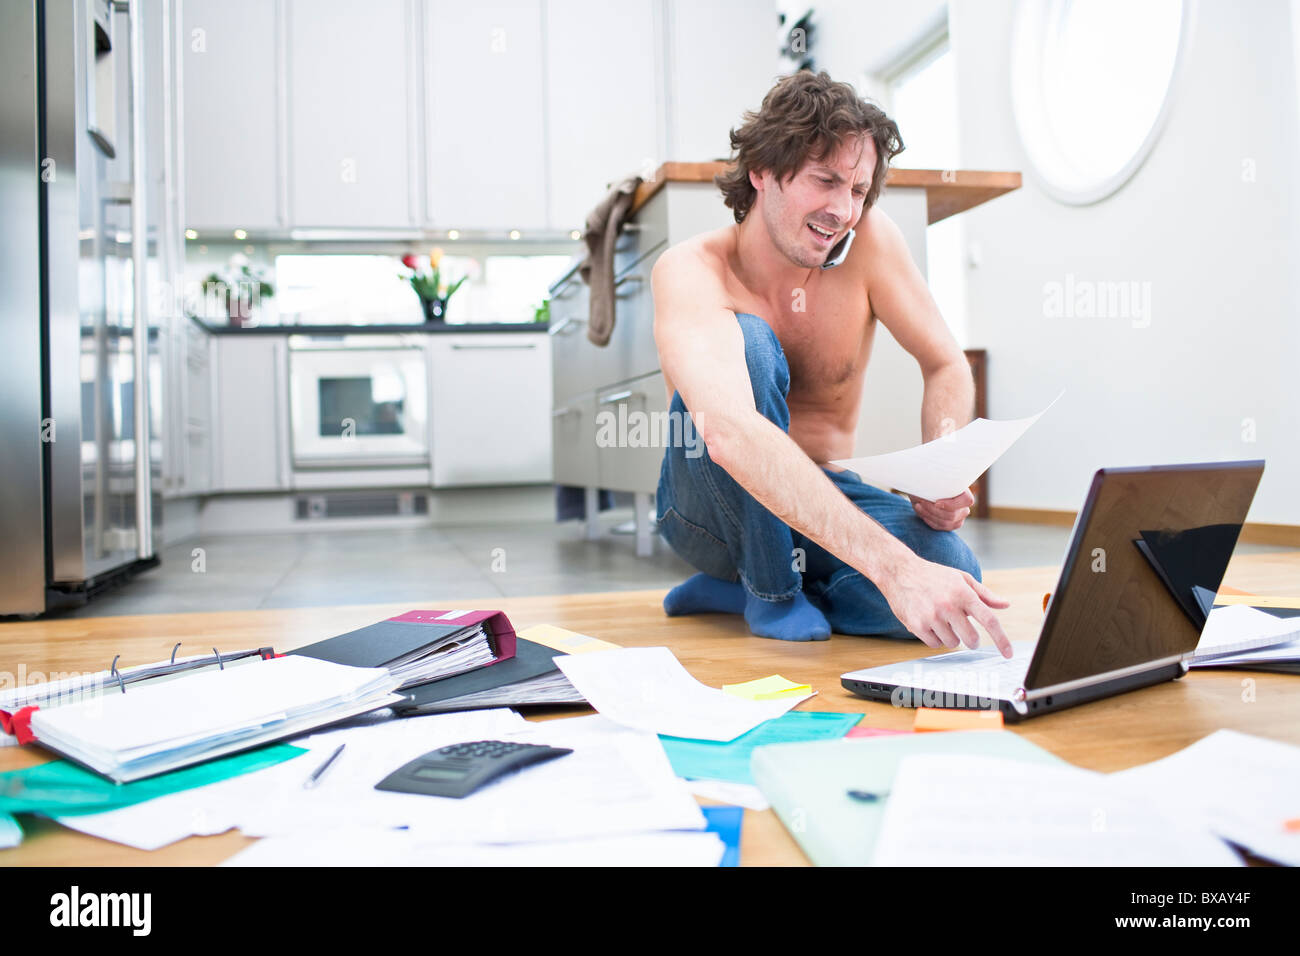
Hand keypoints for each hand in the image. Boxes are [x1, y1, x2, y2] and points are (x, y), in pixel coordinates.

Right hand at [880, 557, 1012, 657]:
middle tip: (966, 631)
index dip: (1001, 639)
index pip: (988, 620)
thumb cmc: (933, 575)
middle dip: (972, 639)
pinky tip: (930, 624)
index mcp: (963, 593)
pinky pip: (934, 644)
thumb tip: (1005, 605)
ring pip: (952, 643)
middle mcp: (948, 605)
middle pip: (971, 638)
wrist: (899, 572)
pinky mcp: (917, 625)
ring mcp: (932, 616)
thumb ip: (985, 594)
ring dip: (951, 636)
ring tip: (941, 620)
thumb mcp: (961, 578)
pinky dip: (935, 638)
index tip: (1007, 653)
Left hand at [908, 488, 973, 530]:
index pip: (967, 500)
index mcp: (964, 491)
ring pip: (945, 522)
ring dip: (929, 514)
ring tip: (918, 506)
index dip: (952, 504)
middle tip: (921, 502)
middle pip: (952, 514)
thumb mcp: (931, 480)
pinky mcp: (951, 524)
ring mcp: (959, 517)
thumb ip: (934, 484)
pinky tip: (922, 512)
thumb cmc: (929, 482)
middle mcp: (965, 506)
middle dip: (933, 509)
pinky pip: (940, 527)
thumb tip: (929, 488)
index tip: (936, 503)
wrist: (925, 490)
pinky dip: (929, 520)